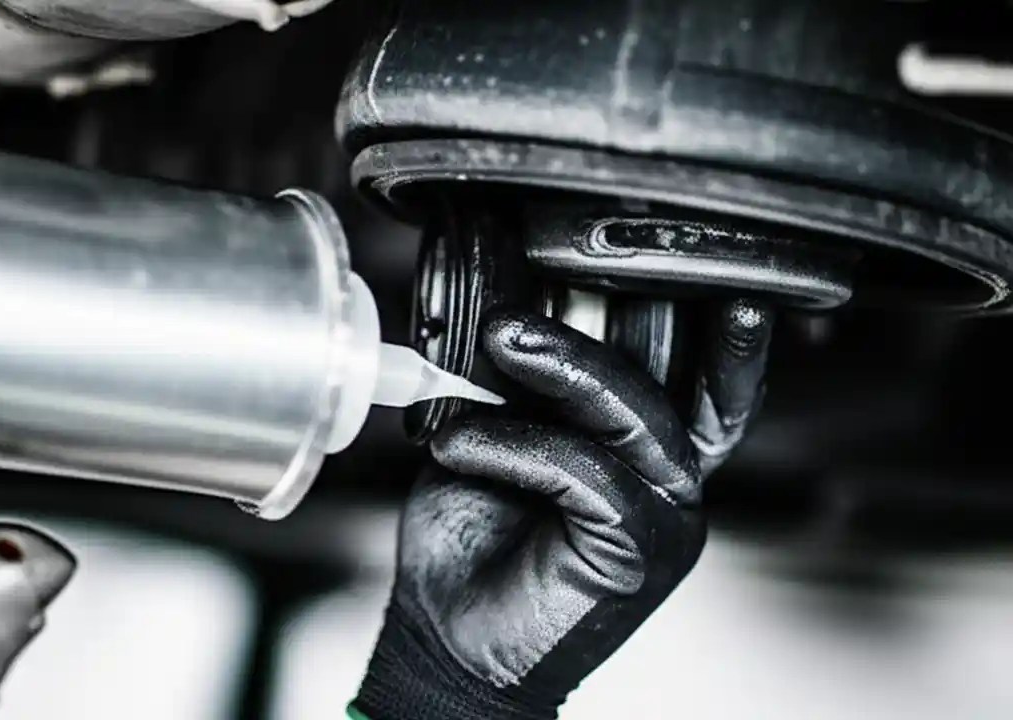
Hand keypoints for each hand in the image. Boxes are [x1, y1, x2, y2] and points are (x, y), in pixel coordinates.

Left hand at [352, 300, 773, 719]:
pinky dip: (515, 445)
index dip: (714, 318)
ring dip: (560, 366)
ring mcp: (665, 516)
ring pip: (634, 414)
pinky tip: (458, 443)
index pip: (704, 372)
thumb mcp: (496, 431)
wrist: (448, 632)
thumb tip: (504, 298)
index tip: (700, 255)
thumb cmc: (474, 534)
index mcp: (648, 447)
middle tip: (538, 285)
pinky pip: (585, 472)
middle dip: (623, 311)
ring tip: (494, 342)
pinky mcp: (637, 551)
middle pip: (677, 373)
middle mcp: (671, 477)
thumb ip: (519, 377)